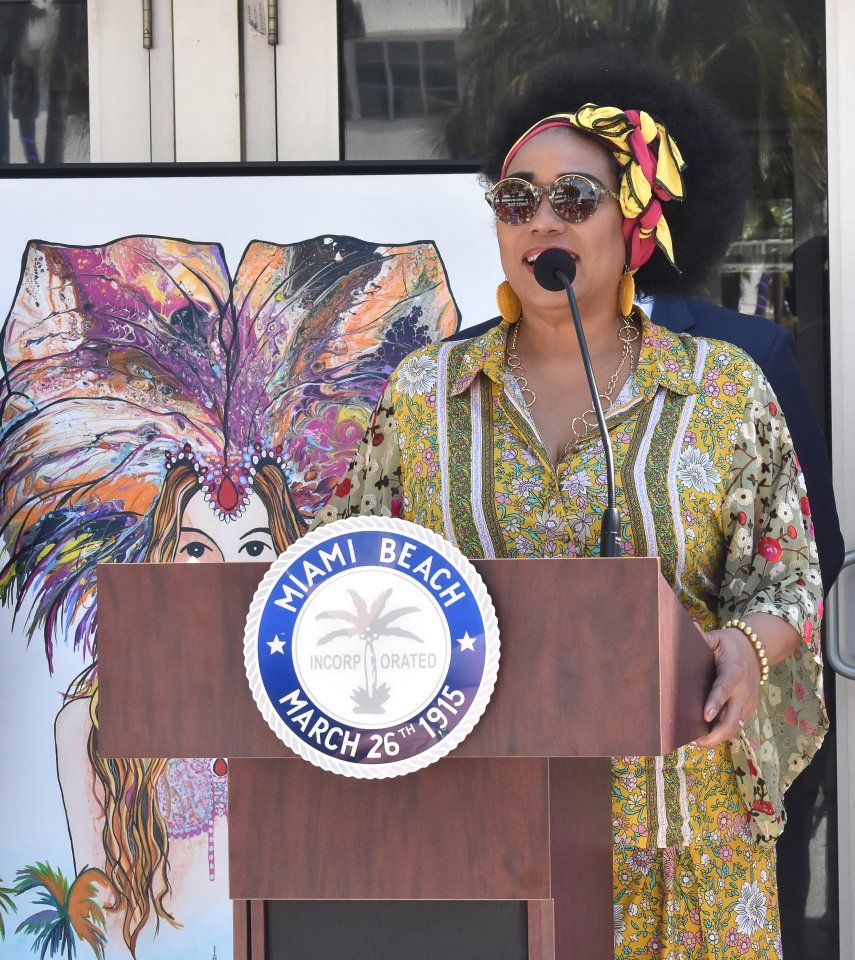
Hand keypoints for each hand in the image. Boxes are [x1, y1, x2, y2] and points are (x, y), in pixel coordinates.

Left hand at [694, 627, 760, 748]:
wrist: (756, 651)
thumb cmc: (730, 645)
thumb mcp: (717, 638)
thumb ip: (703, 637)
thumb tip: (691, 629)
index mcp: (733, 672)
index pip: (724, 690)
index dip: (715, 703)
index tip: (705, 716)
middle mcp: (743, 691)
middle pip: (732, 719)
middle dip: (715, 734)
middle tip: (694, 741)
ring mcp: (748, 702)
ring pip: (735, 727)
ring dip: (718, 737)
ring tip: (697, 742)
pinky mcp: (748, 709)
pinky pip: (737, 726)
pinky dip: (724, 734)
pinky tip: (708, 737)